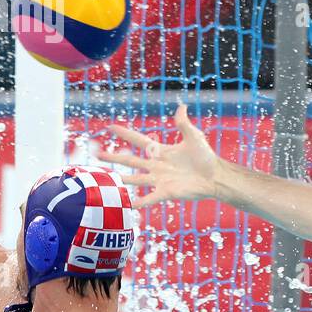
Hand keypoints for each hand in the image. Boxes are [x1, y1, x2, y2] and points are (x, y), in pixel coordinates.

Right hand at [100, 103, 219, 207]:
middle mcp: (157, 166)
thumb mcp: (194, 137)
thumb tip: (181, 106)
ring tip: (105, 179)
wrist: (215, 176)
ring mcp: (160, 180)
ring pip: (136, 179)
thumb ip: (184, 124)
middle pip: (130, 161)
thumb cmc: (206, 157)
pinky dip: (139, 202)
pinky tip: (127, 204)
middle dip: (113, 158)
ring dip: (121, 179)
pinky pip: (149, 198)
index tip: (110, 127)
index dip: (125, 134)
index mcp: (161, 151)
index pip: (139, 141)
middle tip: (96, 155)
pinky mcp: (166, 192)